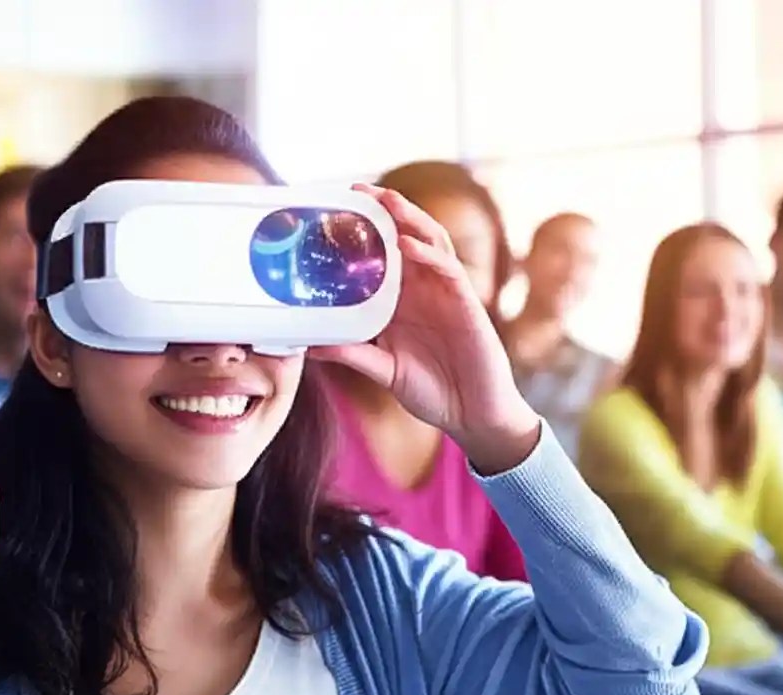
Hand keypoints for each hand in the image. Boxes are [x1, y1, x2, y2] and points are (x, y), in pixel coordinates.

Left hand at [308, 184, 538, 473]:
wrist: (472, 416)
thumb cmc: (432, 390)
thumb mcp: (382, 369)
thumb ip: (351, 354)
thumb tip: (310, 345)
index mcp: (403, 300)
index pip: (384, 254)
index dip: (365, 230)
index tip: (335, 211)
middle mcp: (425, 289)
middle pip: (407, 235)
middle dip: (386, 210)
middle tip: (358, 189)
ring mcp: (447, 294)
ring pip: (431, 242)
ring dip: (410, 218)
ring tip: (385, 200)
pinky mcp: (468, 305)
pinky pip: (449, 271)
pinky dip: (428, 254)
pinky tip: (406, 245)